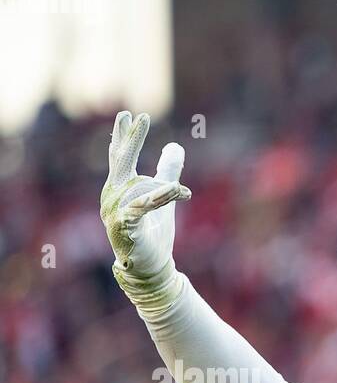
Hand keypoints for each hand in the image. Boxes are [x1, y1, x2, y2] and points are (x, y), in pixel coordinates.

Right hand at [100, 111, 190, 278]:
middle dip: (131, 140)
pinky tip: (177, 191)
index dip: (124, 136)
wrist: (150, 267)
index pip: (120, 156)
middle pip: (121, 162)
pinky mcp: (126, 227)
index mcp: (119, 187)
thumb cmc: (153, 233)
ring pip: (138, 187)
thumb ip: (167, 171)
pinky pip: (142, 208)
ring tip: (178, 188)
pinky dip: (159, 198)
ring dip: (161, 187)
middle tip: (140, 118)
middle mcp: (112, 196)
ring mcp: (116, 211)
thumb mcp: (163, 196)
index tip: (130, 115)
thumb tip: (176, 146)